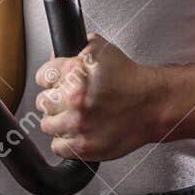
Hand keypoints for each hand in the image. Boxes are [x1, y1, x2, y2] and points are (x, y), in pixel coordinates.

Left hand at [35, 35, 155, 161]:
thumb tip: (57, 52)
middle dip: (53, 100)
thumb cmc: (130, 79)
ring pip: (47, 125)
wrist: (153, 104)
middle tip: (65, 100)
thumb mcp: (102, 50)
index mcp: (75, 74)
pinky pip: (58, 146)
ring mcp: (78, 125)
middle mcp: (74, 100)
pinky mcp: (84, 146)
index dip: (49, 79)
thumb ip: (76, 48)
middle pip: (42, 102)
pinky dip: (65, 141)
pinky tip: (75, 132)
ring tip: (71, 116)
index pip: (42, 76)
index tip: (54, 83)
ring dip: (57, 120)